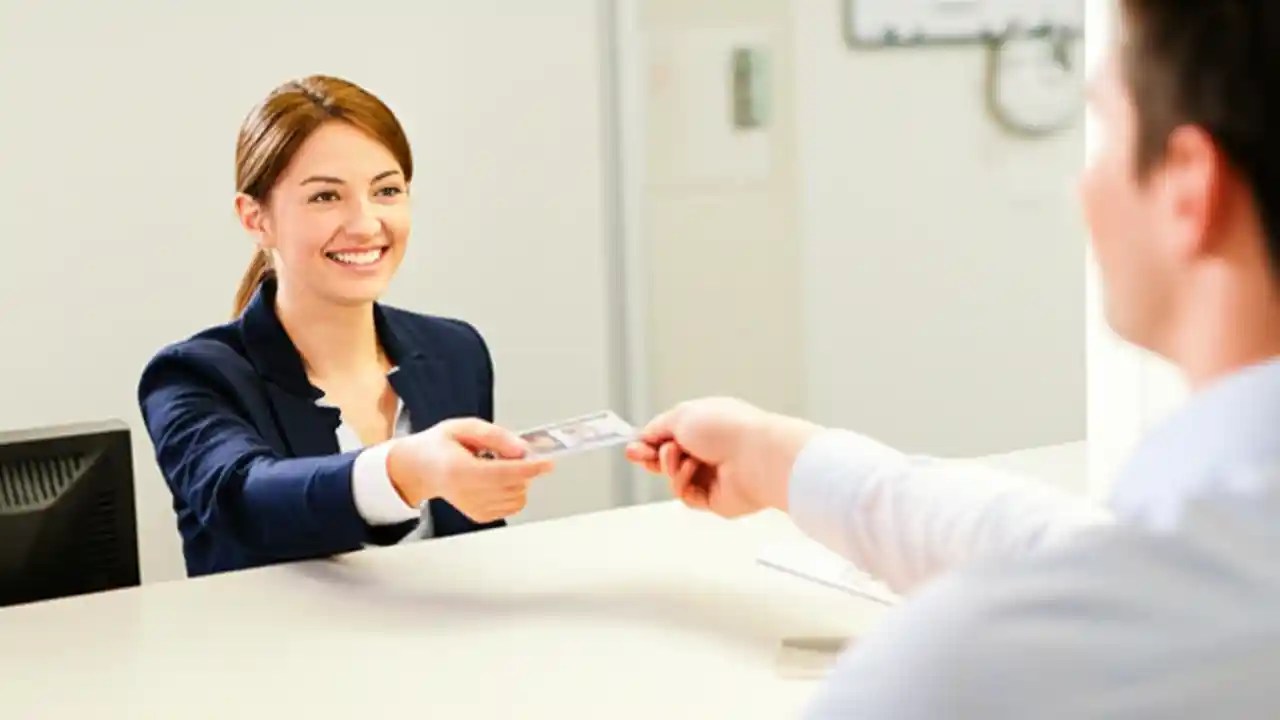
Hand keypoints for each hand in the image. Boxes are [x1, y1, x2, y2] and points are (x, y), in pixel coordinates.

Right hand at [386, 418, 553, 522]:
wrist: (419, 468)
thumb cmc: (439, 446)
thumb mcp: (464, 427)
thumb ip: (495, 436)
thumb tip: (522, 449)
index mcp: (459, 469)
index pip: (502, 473)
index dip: (529, 468)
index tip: (546, 462)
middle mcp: (465, 493)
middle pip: (513, 487)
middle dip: (525, 471)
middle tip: (514, 454)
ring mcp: (472, 508)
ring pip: (516, 500)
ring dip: (520, 482)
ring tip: (499, 466)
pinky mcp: (478, 516)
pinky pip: (510, 507)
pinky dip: (513, 493)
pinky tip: (497, 480)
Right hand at [623, 397, 823, 517]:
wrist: (754, 454)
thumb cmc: (723, 428)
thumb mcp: (681, 415)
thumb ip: (658, 427)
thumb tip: (644, 436)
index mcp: (704, 426)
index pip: (670, 436)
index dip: (649, 442)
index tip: (633, 446)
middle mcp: (708, 451)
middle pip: (668, 460)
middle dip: (652, 457)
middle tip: (640, 456)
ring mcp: (711, 475)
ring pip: (673, 478)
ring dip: (670, 466)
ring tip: (680, 457)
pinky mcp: (714, 499)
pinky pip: (685, 494)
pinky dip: (682, 482)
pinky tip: (692, 470)